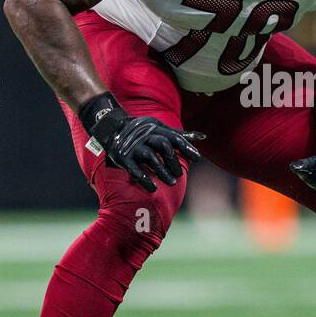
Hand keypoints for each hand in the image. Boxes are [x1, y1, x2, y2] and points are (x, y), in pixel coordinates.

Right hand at [80, 93, 203, 192]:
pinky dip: (144, 179)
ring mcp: (134, 147)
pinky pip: (134, 169)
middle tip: (180, 175)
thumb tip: (203, 137)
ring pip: (150, 157)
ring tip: (171, 183)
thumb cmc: (143, 131)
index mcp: (156, 129)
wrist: (112, 128)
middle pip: (163, 145)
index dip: (186, 148)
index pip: (175, 138)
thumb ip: (180, 135)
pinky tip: (153, 189)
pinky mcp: (123, 157)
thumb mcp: (161, 128)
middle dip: (173, 161)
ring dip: (162, 170)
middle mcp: (145, 136)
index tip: (197, 158)